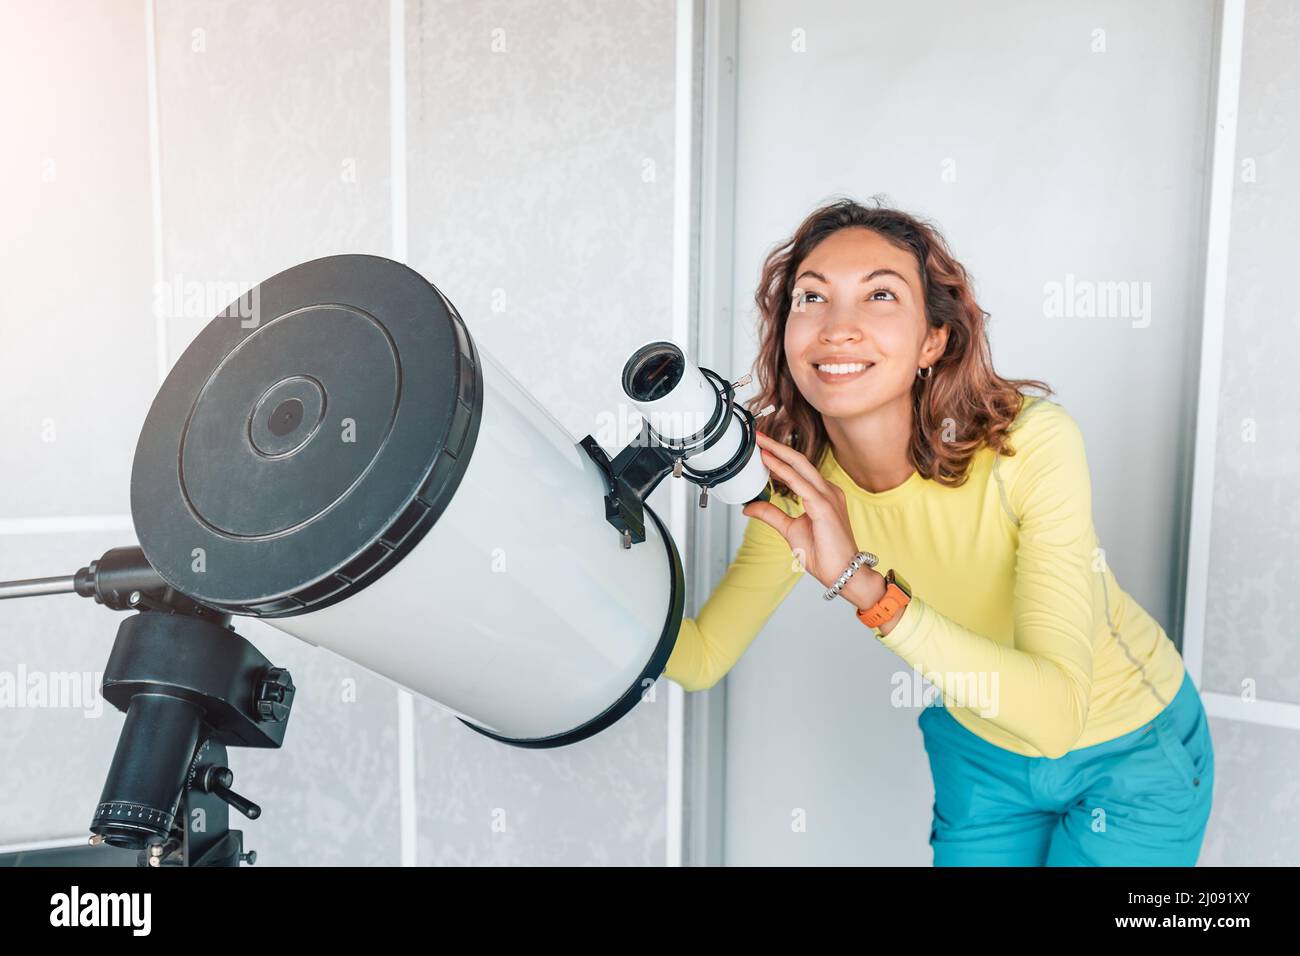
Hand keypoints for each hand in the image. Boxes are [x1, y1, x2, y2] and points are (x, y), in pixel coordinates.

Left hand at [743, 431, 884, 606]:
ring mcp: (828, 497)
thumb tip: (750, 507)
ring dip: (778, 453)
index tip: (761, 447)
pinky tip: (770, 463)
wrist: (844, 574)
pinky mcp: (825, 507)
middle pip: (800, 461)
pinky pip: (800, 484)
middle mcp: (828, 491)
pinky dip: (783, 472)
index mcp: (822, 495)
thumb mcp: (790, 530)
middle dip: (777, 446)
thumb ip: (771, 515)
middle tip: (757, 435)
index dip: (779, 456)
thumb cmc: (825, 554)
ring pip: (800, 467)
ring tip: (760, 444)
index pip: (798, 469)